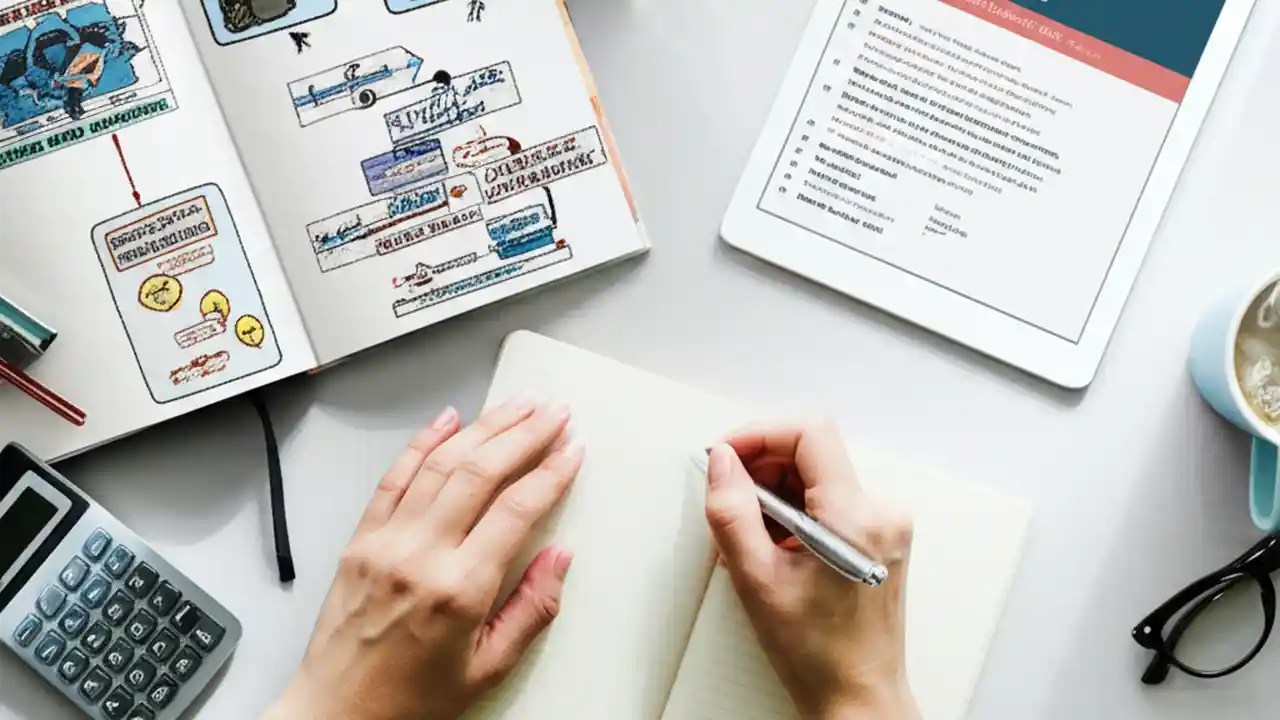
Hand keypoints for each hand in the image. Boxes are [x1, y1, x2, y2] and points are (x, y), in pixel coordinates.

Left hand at [264, 399, 583, 719]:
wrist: (336, 714)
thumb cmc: (408, 701)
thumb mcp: (489, 667)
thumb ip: (532, 609)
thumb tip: (560, 559)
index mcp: (458, 590)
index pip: (516, 509)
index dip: (550, 472)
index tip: (571, 452)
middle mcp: (419, 556)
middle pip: (481, 471)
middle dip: (524, 434)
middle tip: (553, 413)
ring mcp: (385, 542)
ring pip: (440, 463)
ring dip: (484, 427)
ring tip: (515, 406)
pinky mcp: (360, 539)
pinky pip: (394, 477)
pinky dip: (423, 442)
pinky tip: (448, 421)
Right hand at [703, 421, 918, 719]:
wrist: (857, 696)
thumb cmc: (817, 654)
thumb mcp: (756, 579)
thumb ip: (732, 512)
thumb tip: (722, 463)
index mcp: (855, 517)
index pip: (809, 433)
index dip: (759, 433)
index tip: (727, 455)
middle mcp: (880, 511)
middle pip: (811, 452)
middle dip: (761, 468)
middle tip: (729, 502)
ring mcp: (884, 523)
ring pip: (817, 476)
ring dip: (775, 494)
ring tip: (751, 538)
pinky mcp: (878, 536)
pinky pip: (828, 500)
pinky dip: (793, 512)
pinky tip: (774, 547)